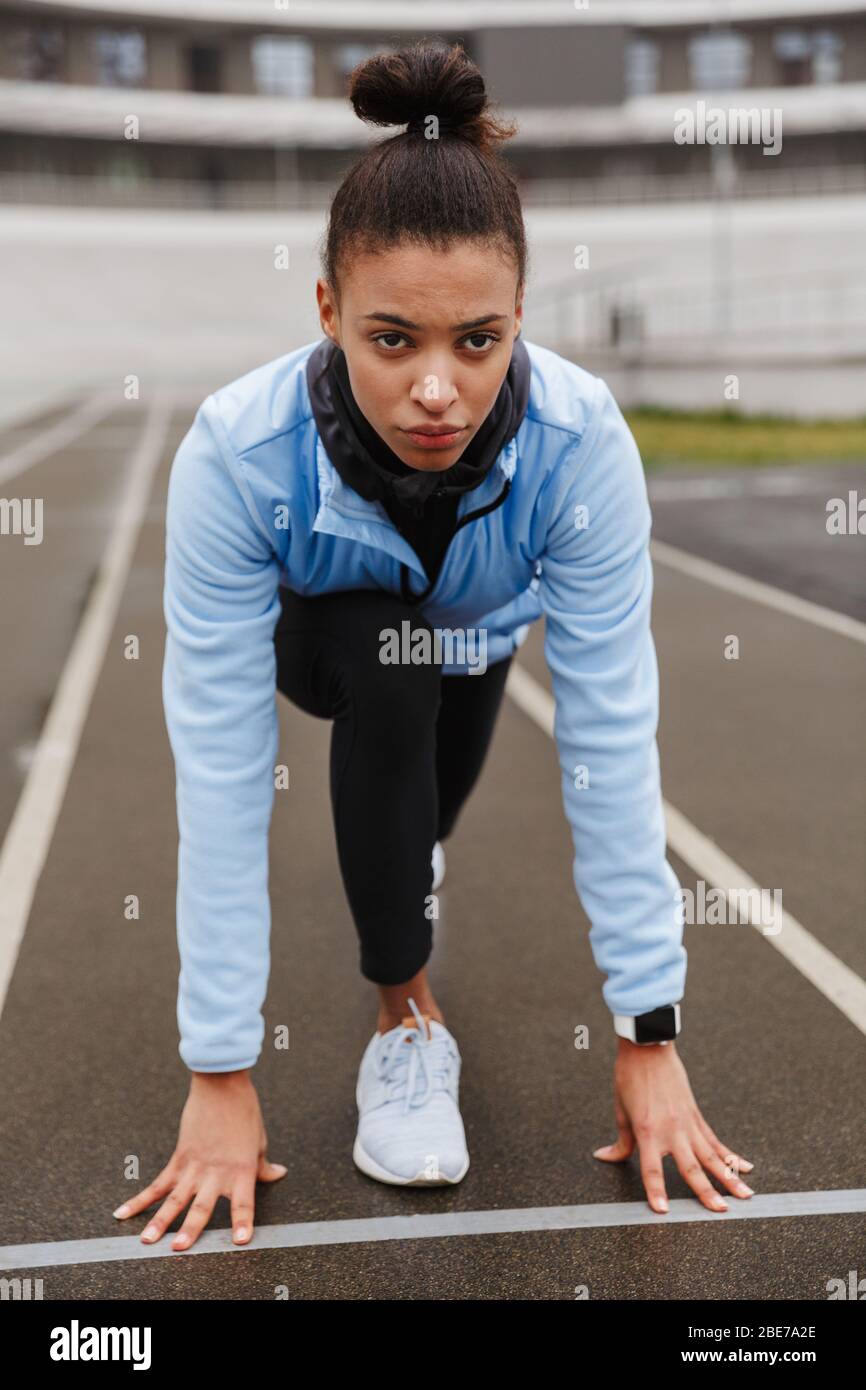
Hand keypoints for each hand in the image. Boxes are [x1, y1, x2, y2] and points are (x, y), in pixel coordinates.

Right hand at [111, 1069, 286, 1250]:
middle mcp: (216, 1172)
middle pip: (202, 1206)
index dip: (243, 1222)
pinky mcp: (179, 1158)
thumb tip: (279, 1174)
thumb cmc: (244, 1112)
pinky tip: (123, 1213)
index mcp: (241, 1170)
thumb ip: (263, 1165)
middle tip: (178, 1249)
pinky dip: (139, 1200)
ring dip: (159, 1221)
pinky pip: (157, 1184)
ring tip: (146, 1240)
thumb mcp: (259, 1141)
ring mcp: (194, 1166)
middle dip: (190, 1230)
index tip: (240, 1241)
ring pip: (174, 1199)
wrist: (222, 1086)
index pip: (244, 1203)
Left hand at [593, 1039, 754, 1213]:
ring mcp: (687, 1123)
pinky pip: (715, 1140)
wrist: (648, 1049)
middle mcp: (671, 1130)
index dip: (657, 1191)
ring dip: (729, 1177)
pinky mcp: (696, 1116)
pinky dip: (731, 1155)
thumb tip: (604, 1156)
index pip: (652, 1169)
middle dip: (706, 1192)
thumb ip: (620, 1142)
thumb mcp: (620, 1111)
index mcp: (647, 1131)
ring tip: (746, 1196)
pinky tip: (746, 1168)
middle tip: (720, 1211)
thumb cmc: (630, 1078)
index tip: (664, 1211)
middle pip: (691, 1167)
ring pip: (712, 1156)